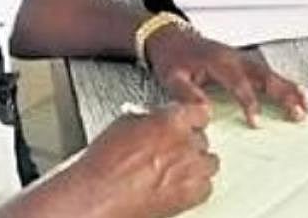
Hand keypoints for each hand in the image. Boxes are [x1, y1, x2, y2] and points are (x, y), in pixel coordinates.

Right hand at [0, 104, 215, 217]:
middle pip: (202, 139)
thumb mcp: (125, 123)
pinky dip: (195, 187)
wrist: (98, 195)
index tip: (192, 122)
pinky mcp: (191, 194)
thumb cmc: (104, 163)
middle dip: (188, 144)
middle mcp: (186, 142)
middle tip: (171, 151)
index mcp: (172, 120)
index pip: (199, 112)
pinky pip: (206, 187)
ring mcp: (191, 168)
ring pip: (209, 162)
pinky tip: (176, 186)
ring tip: (175, 170)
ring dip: (195, 164)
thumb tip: (154, 118)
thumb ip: (150, 117)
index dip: (193, 119)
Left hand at [147, 27, 307, 126]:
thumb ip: (187, 94)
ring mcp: (241, 59)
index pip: (239, 84)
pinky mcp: (243, 62)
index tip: (256, 121)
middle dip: (284, 94)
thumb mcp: (172, 77)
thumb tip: (203, 111)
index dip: (249, 103)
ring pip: (271, 74)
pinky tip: (296, 94)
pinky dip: (284, 83)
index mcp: (218, 61)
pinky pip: (267, 73)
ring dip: (290, 89)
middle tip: (299, 111)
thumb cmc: (173, 56)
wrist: (171, 36)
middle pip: (264, 76)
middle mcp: (234, 58)